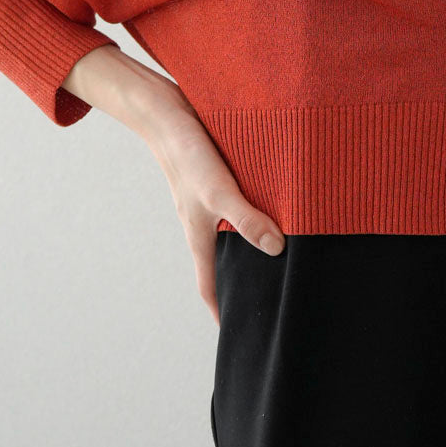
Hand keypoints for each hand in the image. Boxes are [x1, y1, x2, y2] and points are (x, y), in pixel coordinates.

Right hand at [146, 105, 286, 328]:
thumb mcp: (219, 192)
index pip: (210, 286)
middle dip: (240, 281)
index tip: (237, 333)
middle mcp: (204, 223)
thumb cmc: (187, 156)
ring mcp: (208, 202)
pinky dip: (253, 213)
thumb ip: (247, 220)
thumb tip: (278, 249)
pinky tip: (275, 204)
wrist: (167, 114)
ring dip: (250, 245)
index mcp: (200, 236)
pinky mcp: (216, 179)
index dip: (222, 310)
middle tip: (267, 296)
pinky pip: (236, 206)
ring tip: (279, 256)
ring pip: (231, 234)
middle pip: (223, 263)